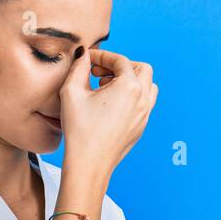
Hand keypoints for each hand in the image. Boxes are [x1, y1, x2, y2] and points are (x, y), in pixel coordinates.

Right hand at [57, 46, 158, 192]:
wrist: (89, 164)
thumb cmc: (80, 130)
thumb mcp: (72, 91)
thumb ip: (78, 67)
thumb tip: (83, 55)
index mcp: (129, 87)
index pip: (120, 60)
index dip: (103, 56)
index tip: (89, 60)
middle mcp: (143, 99)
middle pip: (142, 69)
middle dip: (121, 66)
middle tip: (100, 74)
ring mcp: (145, 115)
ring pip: (148, 86)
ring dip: (131, 81)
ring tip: (107, 89)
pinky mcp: (141, 128)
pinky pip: (144, 104)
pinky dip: (132, 97)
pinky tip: (111, 106)